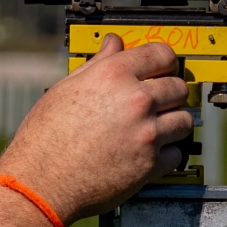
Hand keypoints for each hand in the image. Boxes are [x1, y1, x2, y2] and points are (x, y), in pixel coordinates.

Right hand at [0, 35, 191, 224]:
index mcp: (113, 75)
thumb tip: (113, 45)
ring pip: (184, 120)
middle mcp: (135, 100)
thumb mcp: (65, 89)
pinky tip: (151, 152)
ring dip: (174, 123)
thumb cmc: (45, 138)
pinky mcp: (150, 164)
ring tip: (157, 127)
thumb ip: (98, 64)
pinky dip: (167, 153)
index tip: (165, 68)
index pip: (161, 54)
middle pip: (179, 87)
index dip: (165, 61)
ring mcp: (146, 133)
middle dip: (171, 93)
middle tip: (161, 100)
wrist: (41, 182)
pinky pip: (176, 153)